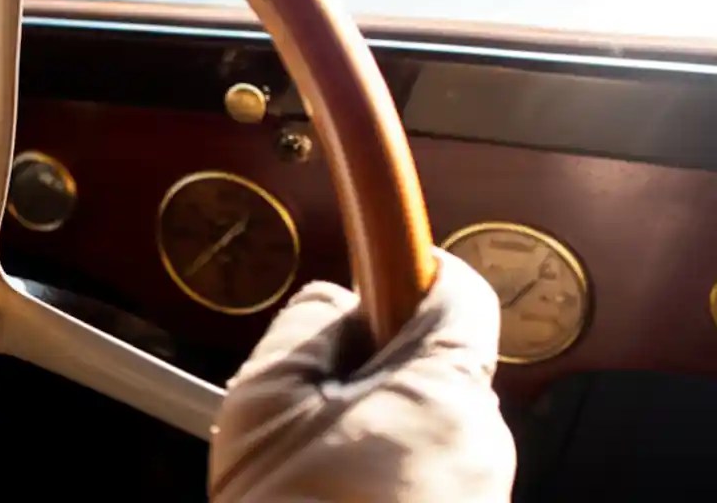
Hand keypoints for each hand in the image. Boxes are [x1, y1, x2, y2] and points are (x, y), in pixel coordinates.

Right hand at [209, 249, 515, 501]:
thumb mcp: (264, 400)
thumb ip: (307, 323)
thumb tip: (331, 300)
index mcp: (445, 395)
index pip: (456, 290)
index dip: (405, 271)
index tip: (371, 272)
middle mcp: (486, 444)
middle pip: (436, 359)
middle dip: (374, 363)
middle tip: (310, 394)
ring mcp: (483, 495)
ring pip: (431, 420)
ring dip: (377, 421)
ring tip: (313, 461)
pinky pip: (432, 471)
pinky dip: (388, 469)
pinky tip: (336, 497)